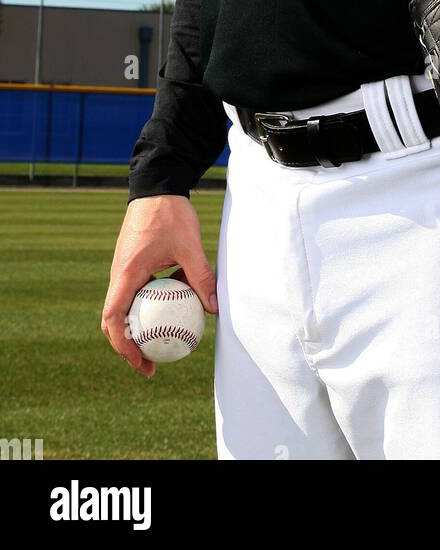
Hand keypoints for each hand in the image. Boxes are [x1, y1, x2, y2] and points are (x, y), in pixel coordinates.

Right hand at [101, 195, 217, 376]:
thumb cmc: (170, 214)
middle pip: (115, 319)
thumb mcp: (189, 246)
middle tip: (151, 365)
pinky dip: (150, 307)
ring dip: (140, 328)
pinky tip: (175, 309)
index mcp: (126, 274)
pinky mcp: (133, 263)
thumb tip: (215, 309)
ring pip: (126, 307)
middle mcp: (119, 274)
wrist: (157, 185)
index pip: (113, 318)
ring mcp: (124, 269)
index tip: (141, 361)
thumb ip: (200, 277)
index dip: (123, 345)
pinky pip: (138, 292)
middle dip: (129, 346)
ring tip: (162, 344)